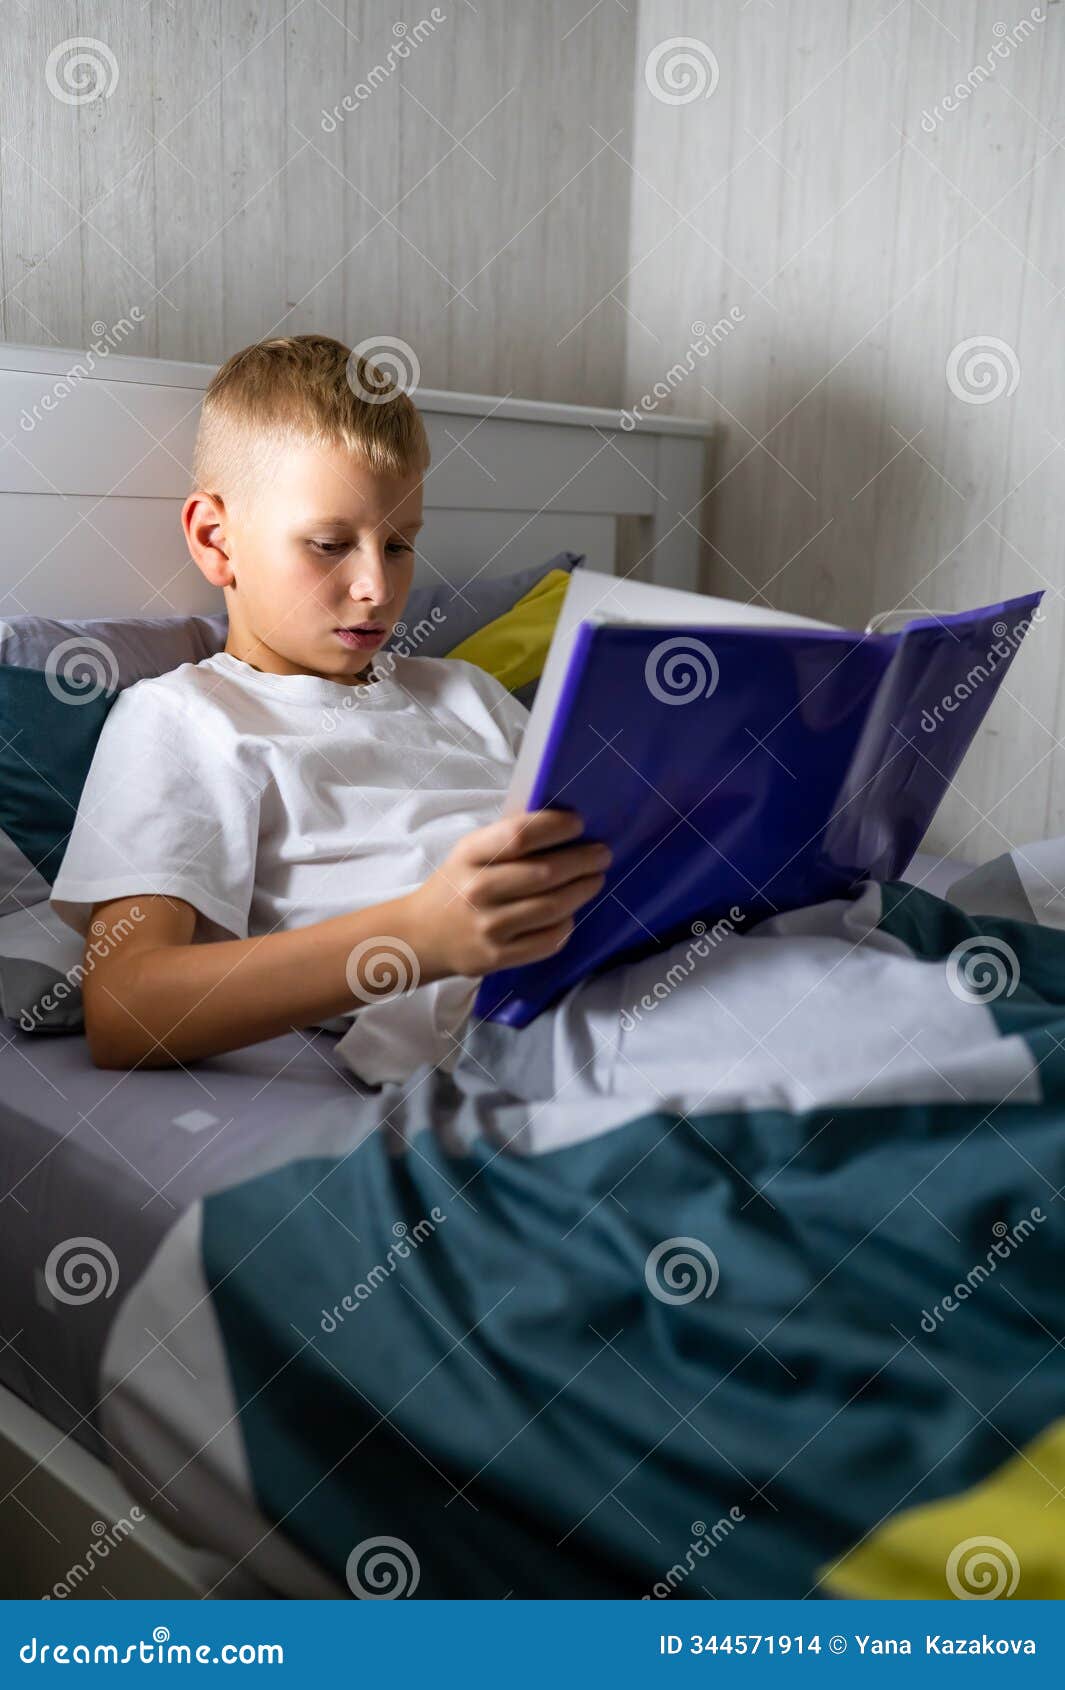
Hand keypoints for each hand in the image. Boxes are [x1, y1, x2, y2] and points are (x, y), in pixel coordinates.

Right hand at [406, 809, 611, 979]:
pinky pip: (548, 940)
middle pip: (545, 873)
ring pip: (553, 908)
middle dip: (583, 861)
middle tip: (601, 854)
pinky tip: (570, 913)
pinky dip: (566, 924)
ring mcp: (488, 927)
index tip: (578, 825)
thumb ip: (508, 840)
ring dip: (582, 890)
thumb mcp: (470, 853)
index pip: (520, 835)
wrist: (422, 935)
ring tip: (594, 880)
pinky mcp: (497, 956)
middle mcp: (478, 890)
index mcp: (470, 855)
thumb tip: (563, 825)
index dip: (557, 827)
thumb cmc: (457, 885)